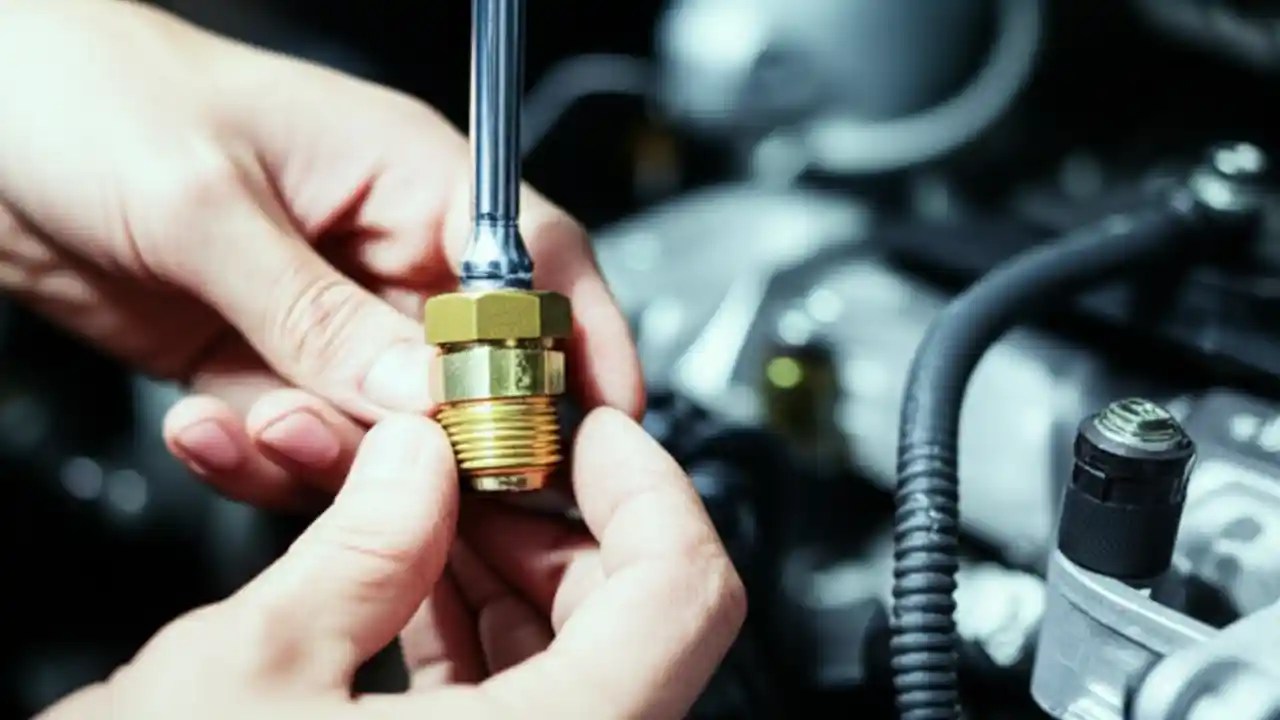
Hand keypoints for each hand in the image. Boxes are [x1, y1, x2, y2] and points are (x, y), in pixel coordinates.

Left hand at [0, 0, 640, 507]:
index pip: (532, 265)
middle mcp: (379, 252)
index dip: (578, 344)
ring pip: (380, 422)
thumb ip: (314, 311)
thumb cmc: (92, 94)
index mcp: (406, 176)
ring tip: (260, 426)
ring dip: (327, 448)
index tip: (595, 424)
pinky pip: (298, 436)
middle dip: (438, 431)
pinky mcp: (260, 362)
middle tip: (394, 467)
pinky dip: (257, 454)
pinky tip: (205, 429)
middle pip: (467, 367)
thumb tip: (418, 394)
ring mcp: (321, 316)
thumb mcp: (206, 203)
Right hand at [37, 408, 744, 719]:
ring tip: (410, 502)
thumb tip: (418, 457)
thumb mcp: (250, 671)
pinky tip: (396, 576)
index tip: (592, 430)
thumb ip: (361, 544)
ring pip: (567, 657)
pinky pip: (512, 702)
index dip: (648, 487)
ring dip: (495, 564)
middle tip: (466, 455)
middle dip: (542, 516)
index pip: (685, 595)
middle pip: (626, 617)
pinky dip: (467, 628)